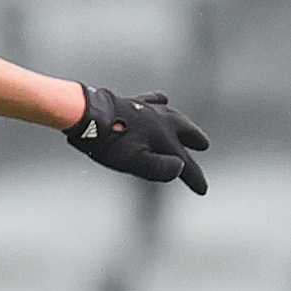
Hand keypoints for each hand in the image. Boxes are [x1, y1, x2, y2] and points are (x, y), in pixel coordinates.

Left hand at [66, 86, 209, 193]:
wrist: (88, 114)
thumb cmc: (110, 141)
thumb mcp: (135, 162)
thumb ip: (160, 168)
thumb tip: (180, 167)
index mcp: (164, 139)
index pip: (185, 163)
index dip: (194, 178)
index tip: (201, 190)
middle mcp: (161, 122)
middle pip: (185, 131)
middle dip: (195, 139)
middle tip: (203, 145)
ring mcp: (147, 109)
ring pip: (173, 114)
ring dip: (183, 122)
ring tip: (186, 126)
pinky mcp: (132, 101)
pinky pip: (153, 100)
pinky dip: (160, 103)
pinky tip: (161, 101)